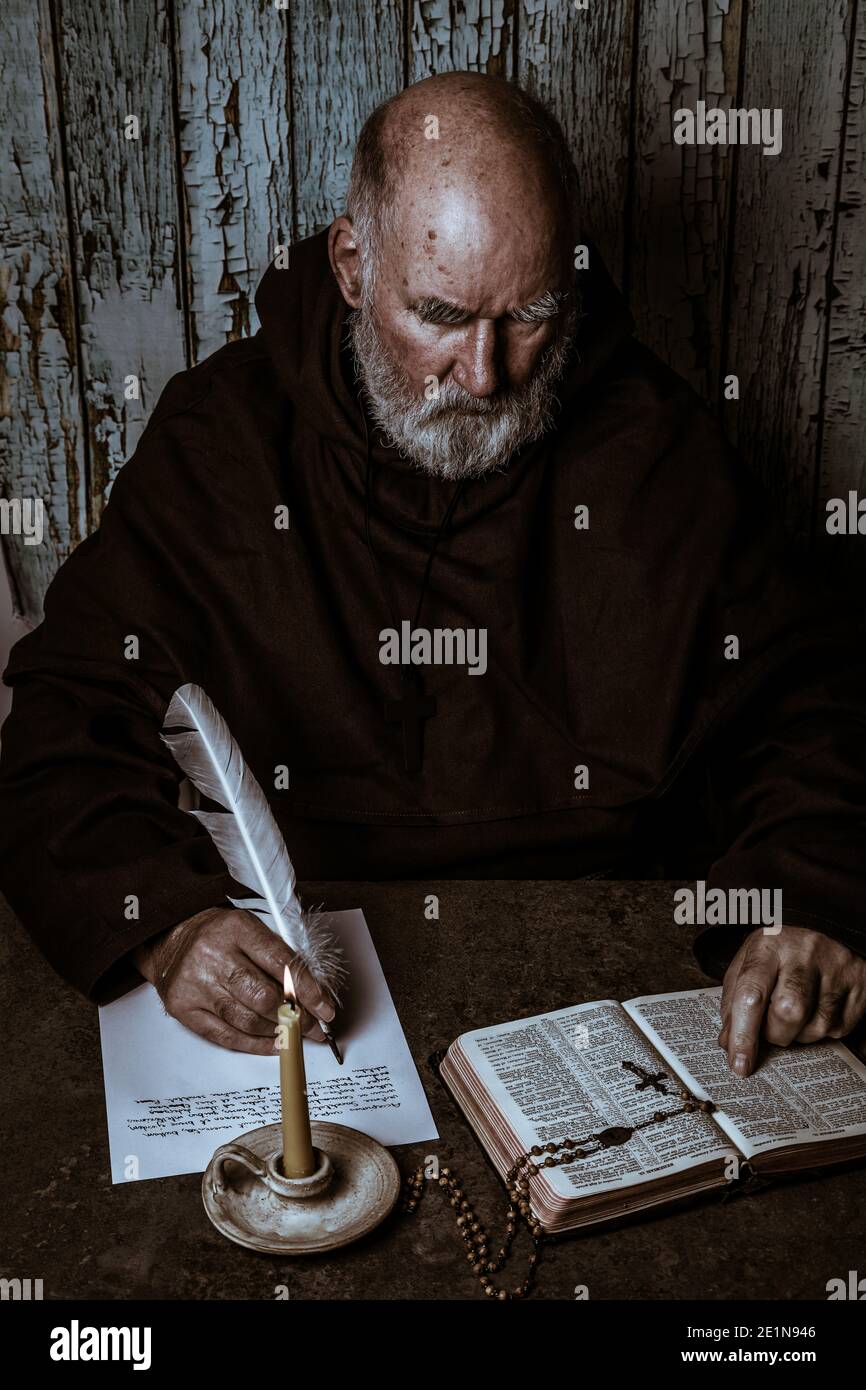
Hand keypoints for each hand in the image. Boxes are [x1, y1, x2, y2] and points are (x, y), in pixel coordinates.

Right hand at [132, 906, 334, 1053]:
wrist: (170, 940)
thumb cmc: (218, 935)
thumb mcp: (250, 930)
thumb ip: (278, 957)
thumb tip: (311, 995)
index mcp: (236, 928)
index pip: (282, 964)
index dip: (308, 991)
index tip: (325, 1009)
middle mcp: (213, 955)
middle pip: (264, 996)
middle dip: (296, 1017)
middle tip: (313, 1027)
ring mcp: (196, 984)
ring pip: (246, 1020)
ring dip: (277, 1033)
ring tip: (295, 1036)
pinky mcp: (183, 1008)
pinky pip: (225, 1035)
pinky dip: (253, 1044)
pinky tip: (271, 1044)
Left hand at [718, 927, 865, 1076]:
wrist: (824, 929)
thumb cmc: (778, 954)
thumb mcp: (747, 964)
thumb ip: (733, 1002)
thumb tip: (728, 1043)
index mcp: (768, 946)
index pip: (752, 994)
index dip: (743, 1035)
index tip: (739, 1065)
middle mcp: (804, 954)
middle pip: (787, 1013)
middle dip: (774, 1033)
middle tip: (770, 1026)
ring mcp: (836, 968)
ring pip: (814, 1028)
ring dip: (798, 1033)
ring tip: (796, 1009)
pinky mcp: (859, 984)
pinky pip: (837, 1029)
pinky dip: (821, 1029)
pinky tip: (817, 1007)